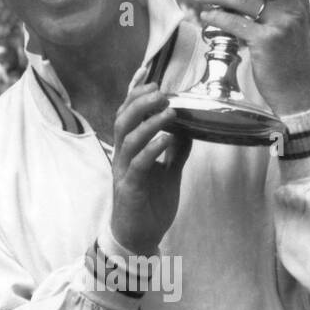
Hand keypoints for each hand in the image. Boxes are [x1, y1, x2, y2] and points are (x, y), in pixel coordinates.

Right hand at [110, 80, 191, 256]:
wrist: (139, 239)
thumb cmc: (149, 206)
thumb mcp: (169, 173)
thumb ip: (176, 151)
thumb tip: (187, 129)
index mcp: (131, 150)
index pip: (128, 114)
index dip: (134, 92)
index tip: (146, 71)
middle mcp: (123, 156)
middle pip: (124, 120)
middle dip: (140, 101)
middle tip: (161, 91)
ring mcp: (124, 171)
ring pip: (128, 138)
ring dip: (148, 121)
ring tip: (167, 110)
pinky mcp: (129, 188)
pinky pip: (137, 163)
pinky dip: (151, 148)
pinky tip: (165, 138)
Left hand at [192, 0, 309, 116]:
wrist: (297, 94)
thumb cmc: (288, 61)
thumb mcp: (290, 29)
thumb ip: (276, 7)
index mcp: (301, 3)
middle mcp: (294, 10)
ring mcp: (280, 26)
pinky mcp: (264, 43)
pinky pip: (234, 23)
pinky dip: (216, 17)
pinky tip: (206, 16)